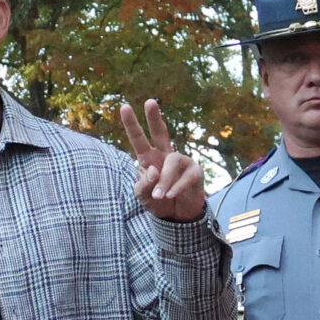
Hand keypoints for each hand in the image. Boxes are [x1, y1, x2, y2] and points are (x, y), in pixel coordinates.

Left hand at [116, 99, 208, 222]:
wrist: (178, 217)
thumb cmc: (158, 202)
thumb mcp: (143, 196)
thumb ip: (143, 183)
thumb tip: (153, 169)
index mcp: (149, 158)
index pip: (139, 140)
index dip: (132, 124)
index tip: (124, 107)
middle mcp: (165, 155)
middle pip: (160, 132)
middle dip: (154, 117)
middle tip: (150, 102)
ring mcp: (182, 161)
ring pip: (172, 162)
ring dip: (164, 180)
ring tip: (159, 196)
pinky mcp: (195, 172)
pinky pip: (186, 176)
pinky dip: (176, 187)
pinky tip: (170, 195)